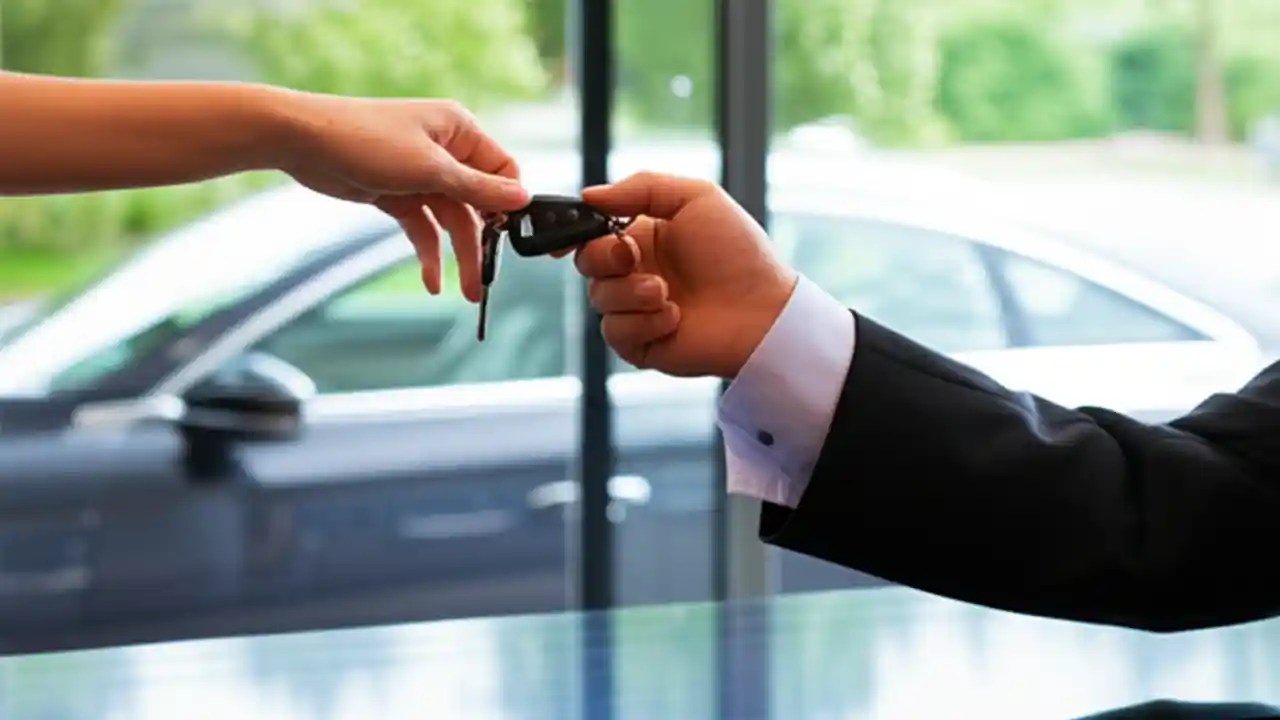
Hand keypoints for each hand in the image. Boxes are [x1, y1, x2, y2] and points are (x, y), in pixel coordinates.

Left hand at [273, 92, 529, 301]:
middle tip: (483, 282)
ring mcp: (420, 173)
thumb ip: (478, 189)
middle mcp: (445, 149)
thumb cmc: (367, 140)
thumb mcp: (431, 169)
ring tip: (463, 291)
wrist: (302, 141)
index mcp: (461, 130)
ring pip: (450, 219)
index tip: (511, 237)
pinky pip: (423, 226)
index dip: (508, 204)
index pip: (503, 170)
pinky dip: (427, 252)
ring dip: (456, 254)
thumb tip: (522, 197)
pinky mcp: (398, 192)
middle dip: (480, 242)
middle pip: (476, 203)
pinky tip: (431, 280)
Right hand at [573, 172, 796, 377]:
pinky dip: (643, 323)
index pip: (593, 232)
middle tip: (633, 258)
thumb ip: (641, 188)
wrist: (763, 312)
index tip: (565, 235)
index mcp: (644, 237)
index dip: (573, 232)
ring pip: (599, 299)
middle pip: (587, 263)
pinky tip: (675, 318)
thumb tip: (590, 195)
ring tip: (668, 294)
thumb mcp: (696, 198)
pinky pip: (615, 332)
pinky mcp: (642, 343)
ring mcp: (638, 310)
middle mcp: (637, 272)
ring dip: (631, 294)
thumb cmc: (738, 253)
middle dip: (605, 258)